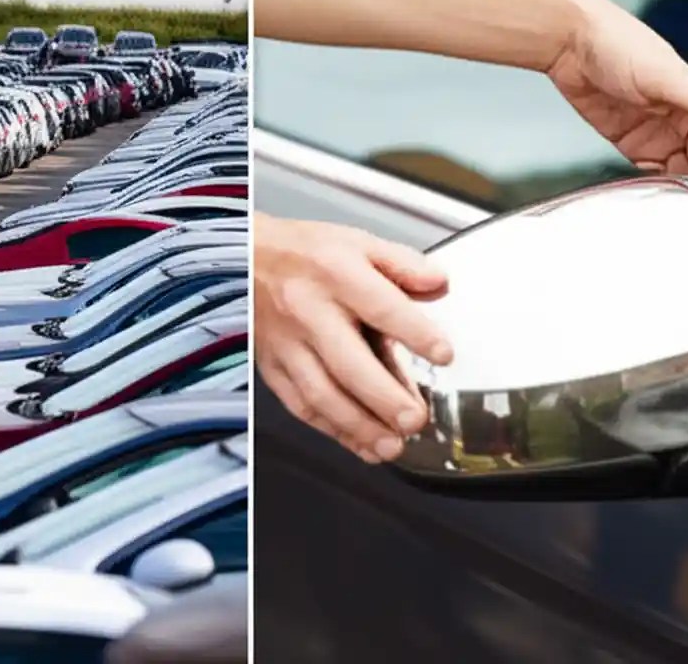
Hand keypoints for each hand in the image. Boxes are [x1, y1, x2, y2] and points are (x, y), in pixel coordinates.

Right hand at [254, 214, 452, 462]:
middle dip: (384, 398)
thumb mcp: (358, 242)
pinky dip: (331, 430)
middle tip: (414, 419)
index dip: (416, 332)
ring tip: (391, 444)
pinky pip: (301, 405)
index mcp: (337, 274)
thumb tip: (439, 284)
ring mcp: (288, 344)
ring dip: (358, 426)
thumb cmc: (304, 254)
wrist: (244, 260)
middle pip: (348, 362)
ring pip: (321, 394)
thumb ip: (403, 264)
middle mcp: (310, 311)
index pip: (382, 306)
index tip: (443, 354)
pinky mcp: (273, 367)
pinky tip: (359, 443)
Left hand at [546, 0, 687, 204]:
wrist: (570, 41)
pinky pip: (644, 170)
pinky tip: (650, 201)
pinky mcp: (626, 138)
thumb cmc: (619, 43)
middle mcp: (677, 119)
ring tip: (676, 219)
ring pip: (672, 172)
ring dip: (675, 194)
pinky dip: (650, 186)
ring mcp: (652, 131)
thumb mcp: (665, 75)